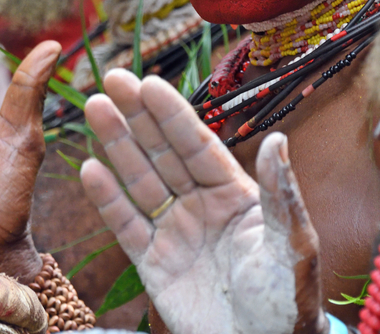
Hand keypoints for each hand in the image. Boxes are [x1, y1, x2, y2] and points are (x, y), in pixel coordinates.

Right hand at [80, 70, 325, 333]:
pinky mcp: (153, 262)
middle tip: (112, 79)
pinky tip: (89, 169)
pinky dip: (107, 198)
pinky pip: (126, 224)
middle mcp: (201, 204)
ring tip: (95, 108)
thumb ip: (282, 193)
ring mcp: (175, 231)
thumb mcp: (290, 244)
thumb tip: (278, 140)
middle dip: (138, 116)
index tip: (148, 83)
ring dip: (117, 145)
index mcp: (235, 192)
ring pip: (140, 179)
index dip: (172, 114)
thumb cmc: (288, 300)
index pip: (197, 144)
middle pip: (162, 151)